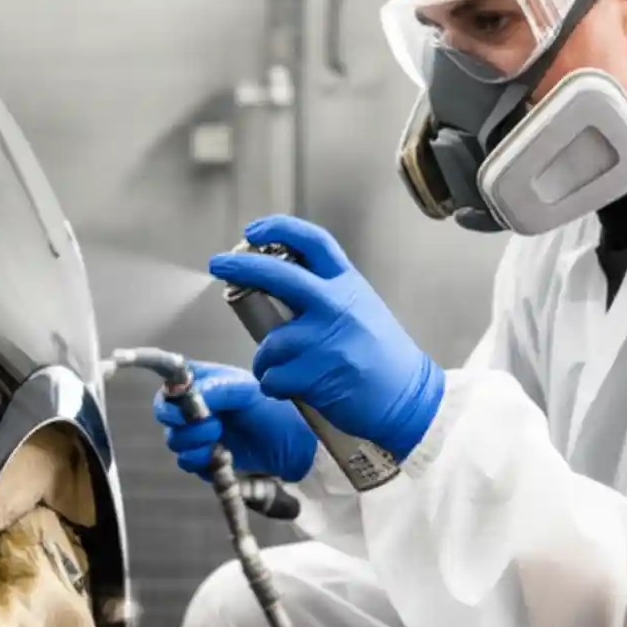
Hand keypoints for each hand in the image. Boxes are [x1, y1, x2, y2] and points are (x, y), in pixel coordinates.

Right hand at [152, 361, 316, 481]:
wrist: (292, 445)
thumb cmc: (269, 409)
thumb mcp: (246, 391)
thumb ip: (218, 389)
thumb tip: (192, 395)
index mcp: (200, 382)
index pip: (170, 380)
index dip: (169, 387)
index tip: (182, 394)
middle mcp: (192, 407)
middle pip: (164, 411)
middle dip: (181, 418)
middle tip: (208, 419)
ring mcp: (195, 435)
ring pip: (173, 439)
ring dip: (194, 439)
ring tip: (220, 436)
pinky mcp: (202, 460)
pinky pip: (187, 461)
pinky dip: (201, 458)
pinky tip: (222, 453)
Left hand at [208, 215, 443, 460]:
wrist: (408, 398)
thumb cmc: (379, 355)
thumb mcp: (359, 307)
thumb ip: (324, 292)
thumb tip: (276, 280)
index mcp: (348, 285)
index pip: (313, 242)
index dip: (279, 229)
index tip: (252, 230)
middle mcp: (337, 305)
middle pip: (278, 274)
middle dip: (242, 266)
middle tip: (218, 264)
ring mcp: (326, 339)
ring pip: (269, 342)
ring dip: (265, 360)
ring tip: (284, 370)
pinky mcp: (316, 373)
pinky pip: (272, 376)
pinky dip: (274, 385)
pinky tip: (292, 388)